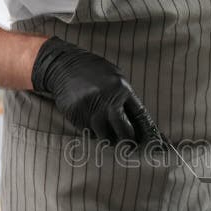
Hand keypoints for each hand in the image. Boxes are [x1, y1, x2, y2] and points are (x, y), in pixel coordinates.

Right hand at [31, 37, 160, 143]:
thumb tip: (137, 123)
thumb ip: (124, 97)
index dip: (144, 130)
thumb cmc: (94, 71)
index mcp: (121, 89)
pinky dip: (92, 131)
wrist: (64, 65)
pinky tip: (91, 119)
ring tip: (107, 130)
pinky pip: (89, 132)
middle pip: (124, 133)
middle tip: (129, 145)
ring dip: (108, 136)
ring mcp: (90, 110)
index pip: (139, 116)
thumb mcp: (115, 77)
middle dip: (128, 141)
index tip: (147, 140)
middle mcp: (107, 101)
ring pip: (105, 136)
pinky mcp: (76, 116)